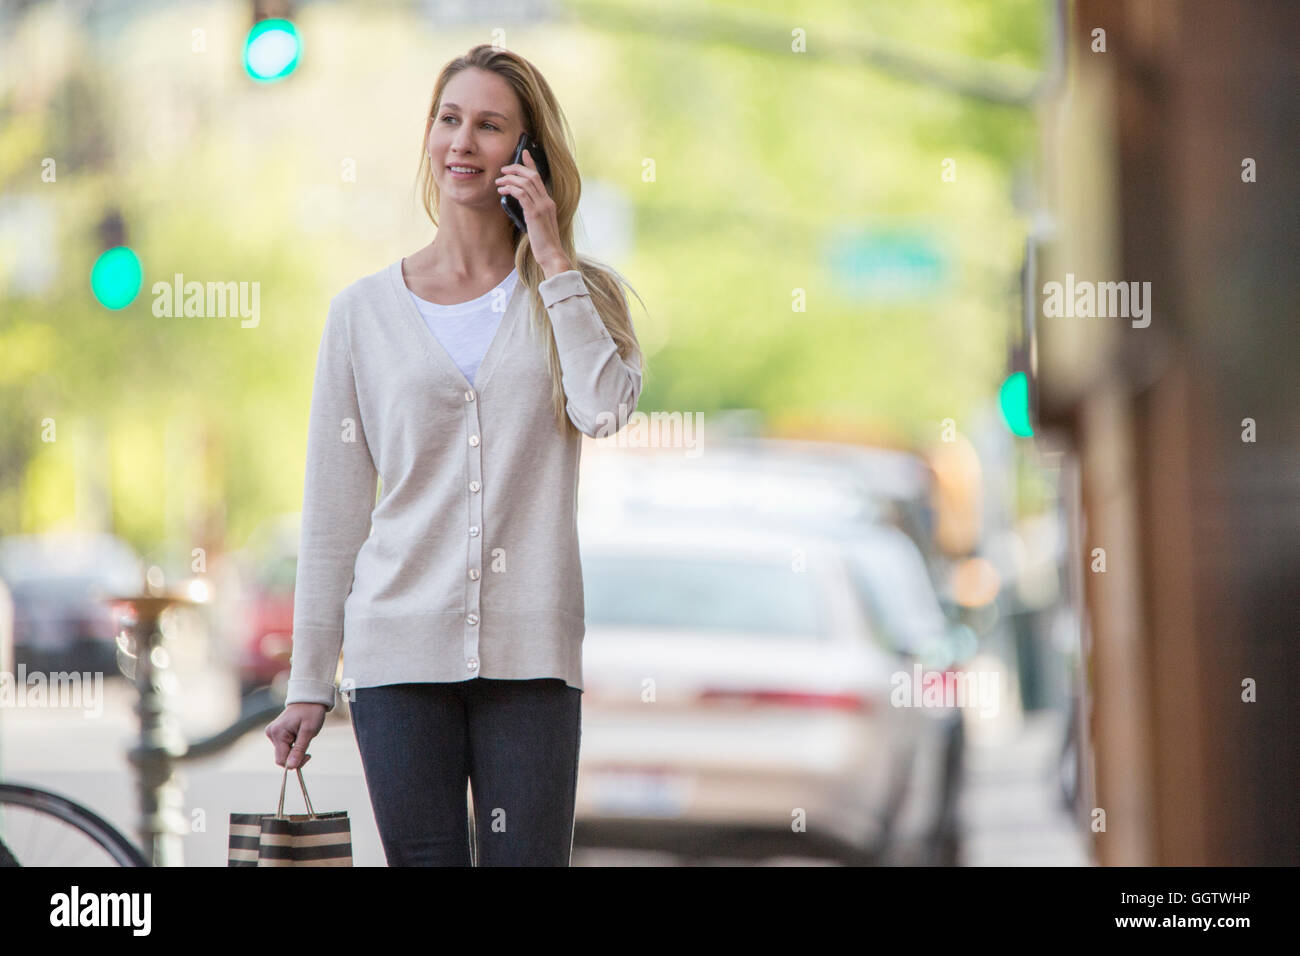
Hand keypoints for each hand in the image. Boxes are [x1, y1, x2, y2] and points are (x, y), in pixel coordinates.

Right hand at [266, 702, 326, 769]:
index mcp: (278, 733)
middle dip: (295, 757)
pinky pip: (283, 747)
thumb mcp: (308, 731)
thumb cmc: (311, 712)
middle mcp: (271, 733)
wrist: (309, 699)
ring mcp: (272, 733)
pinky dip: (292, 746)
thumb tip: (291, 766)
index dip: (295, 762)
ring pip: (283, 753)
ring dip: (295, 750)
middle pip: (281, 757)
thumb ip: (299, 749)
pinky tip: (298, 736)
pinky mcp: (275, 733)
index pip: (282, 760)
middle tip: (308, 750)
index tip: (308, 755)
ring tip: (303, 738)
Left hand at [496, 149, 568, 272]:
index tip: (523, 153)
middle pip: (532, 175)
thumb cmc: (543, 243)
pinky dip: (511, 189)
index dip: (531, 163)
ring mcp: (542, 206)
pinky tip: (503, 191)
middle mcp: (547, 201)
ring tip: (499, 182)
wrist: (551, 254)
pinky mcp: (535, 213)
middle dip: (516, 168)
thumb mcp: (538, 224)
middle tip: (503, 169)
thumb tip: (520, 204)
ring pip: (526, 182)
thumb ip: (532, 211)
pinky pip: (522, 194)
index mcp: (549, 202)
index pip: (540, 177)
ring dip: (510, 179)